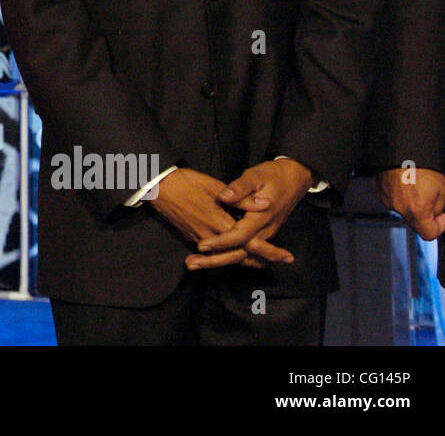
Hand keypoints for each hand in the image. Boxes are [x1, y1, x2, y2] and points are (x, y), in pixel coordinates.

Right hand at [148, 167, 278, 269]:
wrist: (158, 186)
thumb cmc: (186, 182)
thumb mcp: (214, 186)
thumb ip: (241, 198)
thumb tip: (264, 204)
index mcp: (219, 222)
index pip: (249, 243)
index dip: (269, 250)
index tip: (286, 256)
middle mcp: (211, 236)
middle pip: (241, 256)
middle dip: (262, 260)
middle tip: (282, 261)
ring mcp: (201, 238)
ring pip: (228, 257)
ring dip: (247, 260)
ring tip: (265, 261)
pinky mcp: (193, 237)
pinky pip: (216, 253)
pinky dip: (230, 256)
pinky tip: (239, 253)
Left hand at [192, 158, 312, 266]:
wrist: (295, 179)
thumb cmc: (273, 175)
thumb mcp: (256, 176)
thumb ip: (240, 188)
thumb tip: (224, 197)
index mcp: (261, 217)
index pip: (239, 236)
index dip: (220, 242)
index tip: (201, 245)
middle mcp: (265, 231)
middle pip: (240, 253)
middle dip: (216, 260)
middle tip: (191, 265)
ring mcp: (265, 234)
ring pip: (243, 255)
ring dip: (220, 261)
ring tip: (194, 264)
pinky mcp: (263, 234)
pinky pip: (247, 251)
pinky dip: (231, 257)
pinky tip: (212, 259)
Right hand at [375, 167, 444, 240]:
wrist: (402, 150)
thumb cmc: (422, 165)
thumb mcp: (443, 189)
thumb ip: (439, 207)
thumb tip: (435, 212)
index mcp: (417, 211)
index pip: (428, 234)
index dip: (439, 227)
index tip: (441, 217)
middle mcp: (399, 208)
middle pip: (415, 223)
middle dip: (425, 214)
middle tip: (431, 199)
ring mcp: (387, 200)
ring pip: (404, 210)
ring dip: (411, 203)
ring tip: (416, 185)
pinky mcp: (379, 191)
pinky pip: (392, 199)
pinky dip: (400, 195)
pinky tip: (405, 182)